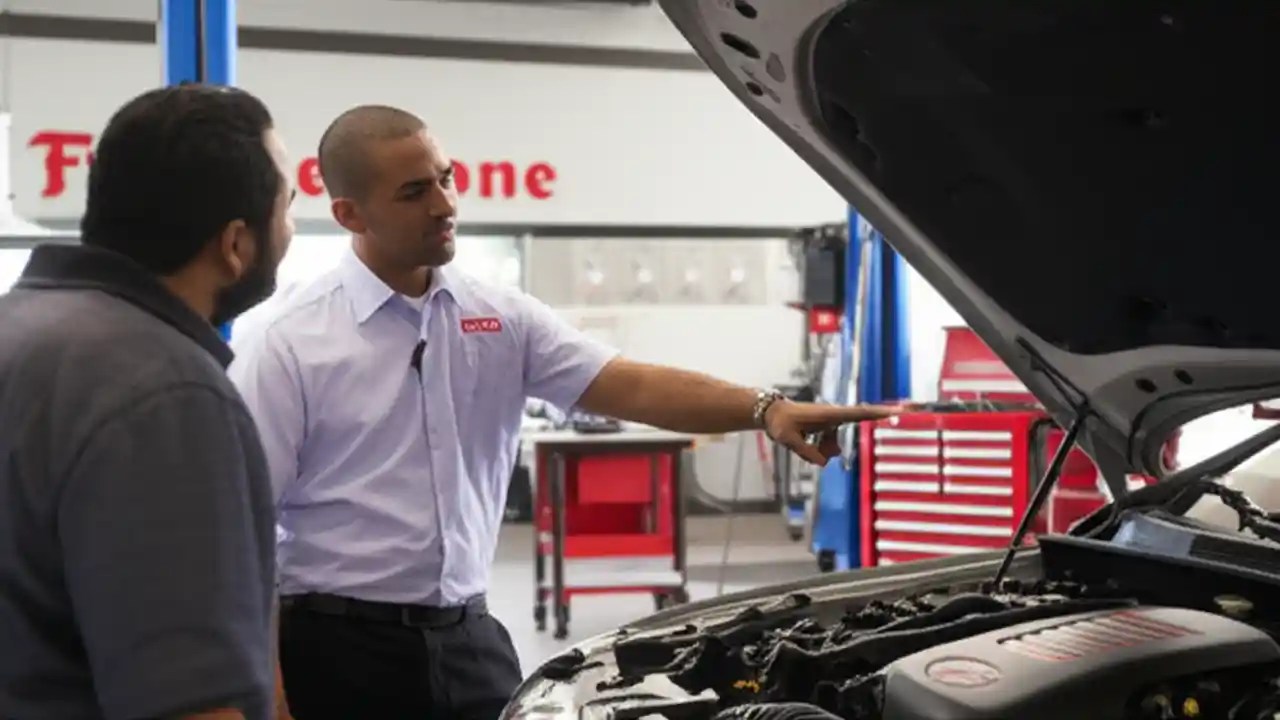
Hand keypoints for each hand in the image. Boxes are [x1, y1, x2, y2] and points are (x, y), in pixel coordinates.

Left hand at [764, 400, 906, 464]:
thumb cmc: (780, 422)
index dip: (879, 414)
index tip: (898, 411)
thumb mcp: (789, 439)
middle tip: (889, 425)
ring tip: (802, 443)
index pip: (859, 414)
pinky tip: (804, 445)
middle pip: (853, 431)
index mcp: (829, 414)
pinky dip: (819, 453)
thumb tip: (825, 463)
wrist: (771, 415)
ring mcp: (831, 426)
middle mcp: (834, 419)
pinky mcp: (826, 432)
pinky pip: (828, 451)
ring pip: (835, 449)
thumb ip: (807, 452)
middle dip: (858, 435)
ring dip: (823, 452)